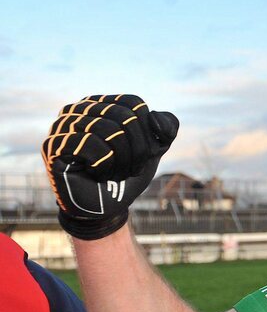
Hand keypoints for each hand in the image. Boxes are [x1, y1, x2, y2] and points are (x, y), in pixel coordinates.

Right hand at [42, 94, 177, 239]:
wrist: (106, 208)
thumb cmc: (126, 175)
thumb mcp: (154, 150)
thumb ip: (167, 128)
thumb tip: (154, 115)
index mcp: (100, 104)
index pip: (134, 103)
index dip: (147, 133)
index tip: (142, 154)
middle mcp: (78, 109)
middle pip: (125, 116)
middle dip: (137, 150)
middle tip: (129, 169)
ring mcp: (62, 125)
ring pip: (109, 130)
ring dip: (122, 161)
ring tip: (114, 174)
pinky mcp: (53, 145)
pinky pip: (90, 143)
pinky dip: (104, 164)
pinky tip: (96, 173)